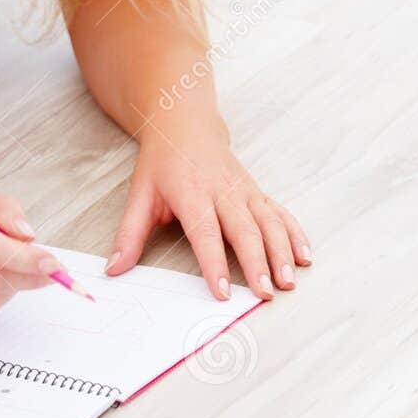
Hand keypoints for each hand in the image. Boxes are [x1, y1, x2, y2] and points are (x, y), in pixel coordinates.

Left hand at [107, 125, 311, 301]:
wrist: (185, 124)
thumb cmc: (162, 163)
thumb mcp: (139, 194)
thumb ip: (128, 235)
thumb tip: (112, 270)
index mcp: (191, 192)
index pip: (205, 232)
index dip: (214, 262)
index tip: (222, 291)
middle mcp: (223, 191)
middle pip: (244, 229)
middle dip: (257, 262)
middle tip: (265, 293)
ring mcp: (244, 190)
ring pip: (268, 221)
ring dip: (282, 251)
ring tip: (289, 281)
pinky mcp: (257, 191)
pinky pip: (280, 213)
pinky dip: (295, 233)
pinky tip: (305, 255)